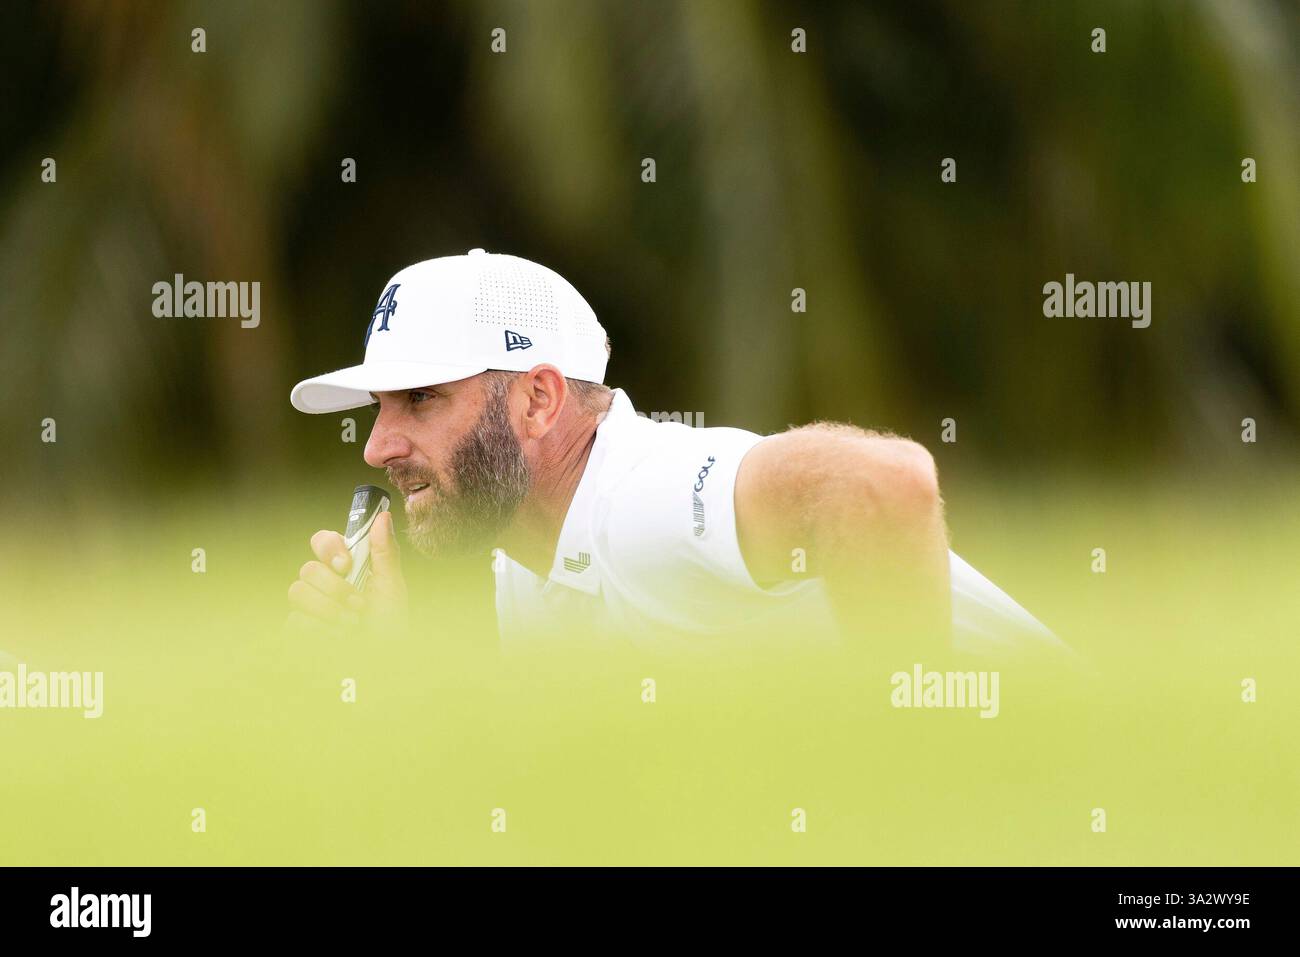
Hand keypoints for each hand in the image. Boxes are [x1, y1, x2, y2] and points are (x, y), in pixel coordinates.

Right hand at [285, 511, 407, 636]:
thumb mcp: (392, 588)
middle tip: (359, 606)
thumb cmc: (390, 625)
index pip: (322, 541)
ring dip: (329, 610)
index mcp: (345, 567)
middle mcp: (323, 583)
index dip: (328, 548)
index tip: (346, 563)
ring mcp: (308, 606)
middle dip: (336, 589)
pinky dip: (321, 631)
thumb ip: (385, 552)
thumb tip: (383, 516)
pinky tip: (338, 638)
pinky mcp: (299, 629)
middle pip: (308, 568)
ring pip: (296, 592)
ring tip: (352, 623)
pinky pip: (294, 620)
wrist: (381, 662)